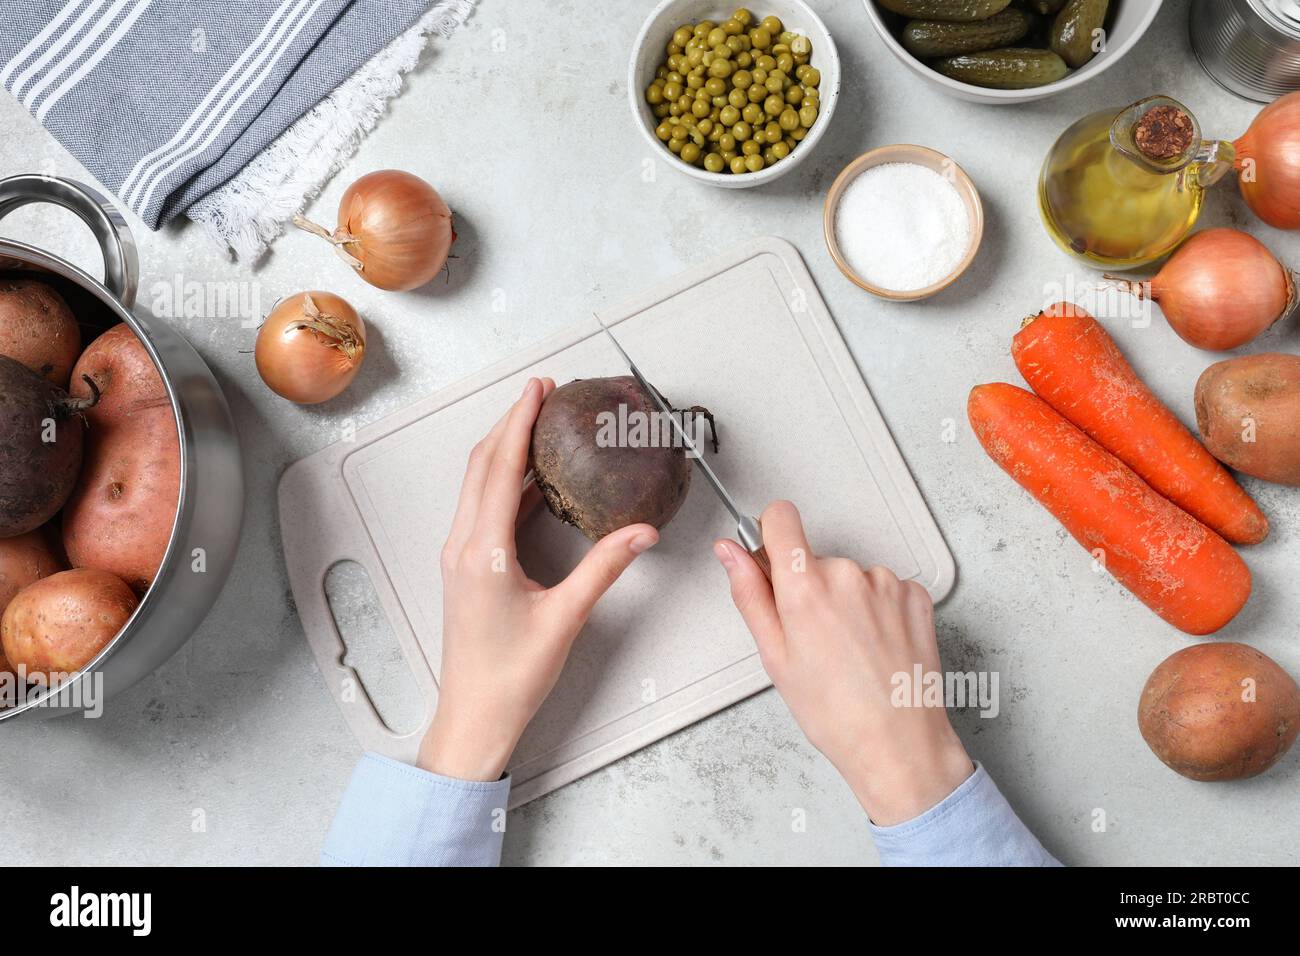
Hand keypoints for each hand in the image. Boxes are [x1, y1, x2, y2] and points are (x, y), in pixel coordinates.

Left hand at [418, 377, 658, 780]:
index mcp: (483, 552)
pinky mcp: (466, 567)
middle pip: (483, 465)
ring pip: (479, 484)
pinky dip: (507, 484)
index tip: (539, 390)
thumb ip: (605, 567)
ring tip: (540, 426)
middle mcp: (463, 545)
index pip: (501, 467)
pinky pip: (483, 509)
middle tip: (544, 395)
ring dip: (506, 450)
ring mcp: (460, 555)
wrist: (474, 715)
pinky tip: (536, 481)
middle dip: (511, 424)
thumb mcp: (566, 617)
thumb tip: (640, 532)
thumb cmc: (511, 676)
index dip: (520, 422)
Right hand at [714, 501, 972, 825]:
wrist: (898, 744)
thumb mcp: (774, 656)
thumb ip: (750, 593)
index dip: (772, 536)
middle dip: (811, 589)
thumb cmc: (835, 713)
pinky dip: (879, 611)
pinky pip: (886, 588)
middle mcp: (848, 575)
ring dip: (848, 602)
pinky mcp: (916, 596)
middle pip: (817, 558)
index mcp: (805, 587)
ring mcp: (887, 583)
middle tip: (816, 641)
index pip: (781, 517)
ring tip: (852, 652)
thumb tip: (730, 552)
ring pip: (852, 577)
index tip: (774, 561)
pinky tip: (877, 648)